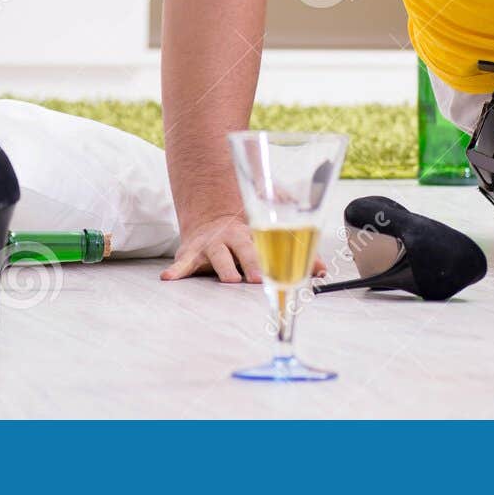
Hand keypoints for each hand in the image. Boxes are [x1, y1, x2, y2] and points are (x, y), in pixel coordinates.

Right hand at [160, 212, 327, 283]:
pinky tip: (169, 277)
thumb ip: (298, 251)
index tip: (295, 268)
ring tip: (229, 279)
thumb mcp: (272, 236)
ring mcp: (213, 244)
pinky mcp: (192, 253)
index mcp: (257, 232)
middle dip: (254, 263)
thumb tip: (324, 270)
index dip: (287, 252)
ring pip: (219, 254)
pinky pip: (183, 262)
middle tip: (259, 278)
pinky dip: (177, 269)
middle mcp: (235, 236)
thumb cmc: (248, 233)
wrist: (211, 216)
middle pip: (247, 248)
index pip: (275, 242)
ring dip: (225, 267)